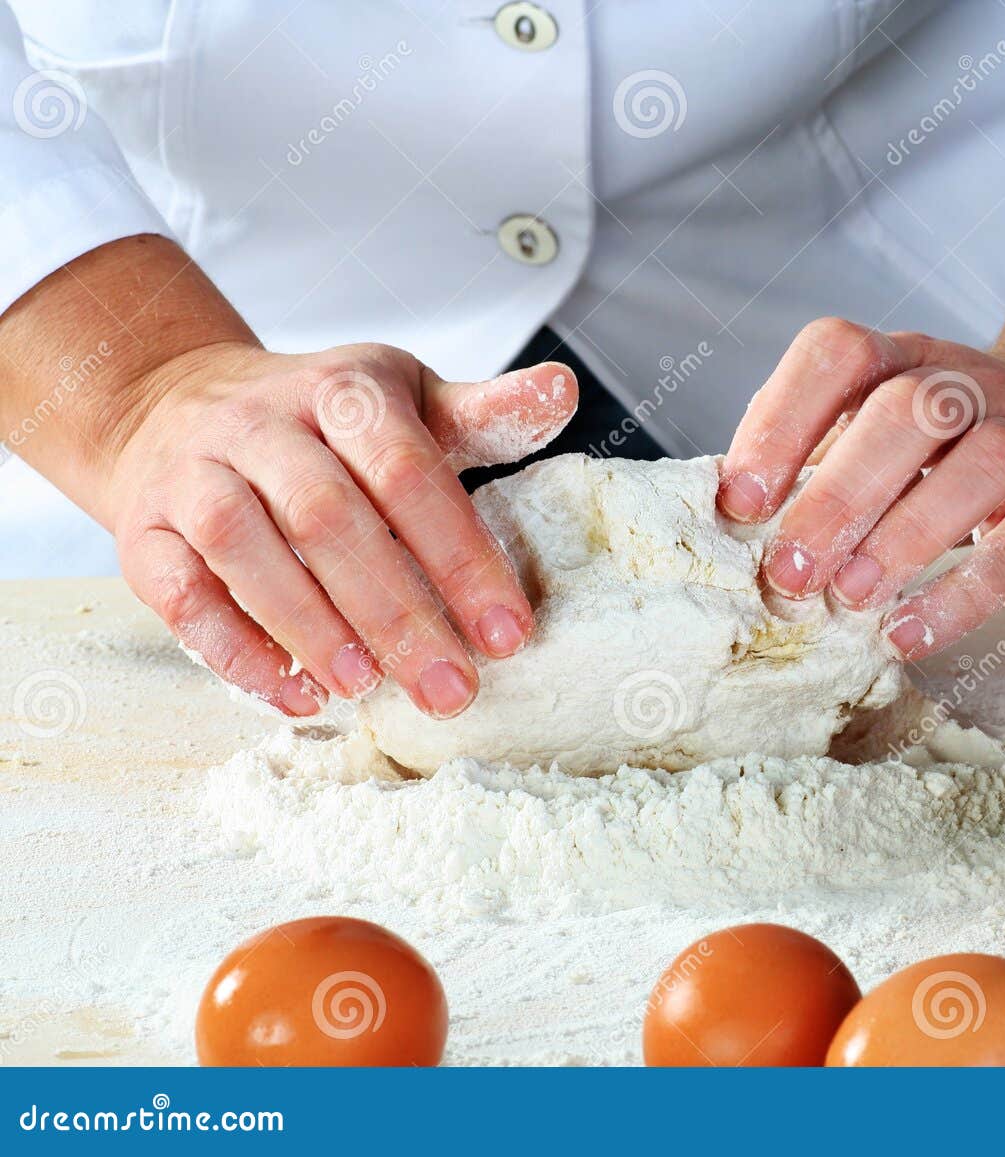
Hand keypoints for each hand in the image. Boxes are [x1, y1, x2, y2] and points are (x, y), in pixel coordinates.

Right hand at [104, 340, 575, 717]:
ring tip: (368, 689)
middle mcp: (261, 425)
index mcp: (343, 392)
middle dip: (397, 611)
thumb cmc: (320, 421)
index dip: (460, 555)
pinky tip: (296, 694)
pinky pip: (176, 590)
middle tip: (451, 688)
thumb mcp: (407, 403)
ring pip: (244, 547)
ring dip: (309, 625)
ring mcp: (193, 473)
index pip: (407, 471)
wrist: (173, 403)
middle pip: (328, 516)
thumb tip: (563, 390)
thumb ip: (484, 414)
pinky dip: (233, 650)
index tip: (508, 634)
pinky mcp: (142, 529)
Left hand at [717, 286, 1004, 659]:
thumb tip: (731, 516)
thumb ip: (823, 451)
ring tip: (846, 599)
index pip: (838, 353)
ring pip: (976, 468)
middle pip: (905, 411)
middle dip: (836, 494)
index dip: (781, 419)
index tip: (740, 500)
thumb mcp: (893, 417)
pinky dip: (962, 595)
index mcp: (906, 358)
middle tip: (787, 571)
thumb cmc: (964, 436)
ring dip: (901, 537)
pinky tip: (909, 632)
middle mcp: (969, 386)